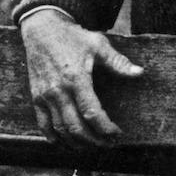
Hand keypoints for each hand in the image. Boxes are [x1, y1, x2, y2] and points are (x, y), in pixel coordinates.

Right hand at [19, 9, 141, 143]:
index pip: (92, 113)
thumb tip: (140, 73)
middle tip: (108, 144)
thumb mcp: (97, 45)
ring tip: (91, 145)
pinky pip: (43, 124)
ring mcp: (45, 96)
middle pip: (76, 127)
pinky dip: (54, 137)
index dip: (106, 128)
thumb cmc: (73, 37)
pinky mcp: (36, 97)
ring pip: (60, 129)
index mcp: (76, 78)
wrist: (41, 29)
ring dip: (77, 142)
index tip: (117, 134)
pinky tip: (64, 142)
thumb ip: (118, 62)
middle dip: (94, 140)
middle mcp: (59, 90)